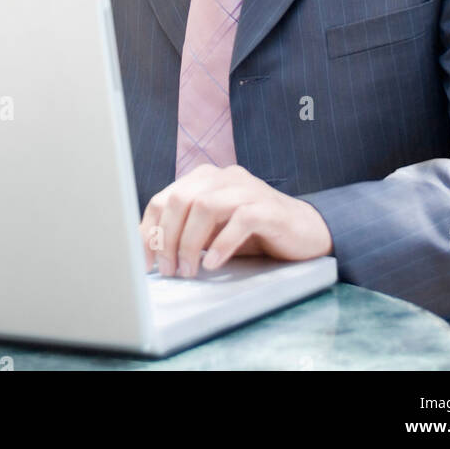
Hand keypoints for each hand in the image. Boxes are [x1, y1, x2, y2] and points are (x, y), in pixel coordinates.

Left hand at [140, 164, 333, 276]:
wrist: (305, 231)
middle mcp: (223, 177)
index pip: (164, 198)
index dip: (149, 230)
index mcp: (204, 179)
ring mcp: (247, 189)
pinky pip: (240, 219)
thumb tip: (151, 252)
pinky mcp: (268, 208)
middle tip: (168, 271)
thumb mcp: (213, 231)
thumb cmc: (253, 232)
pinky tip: (214, 264)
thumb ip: (186, 231)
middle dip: (167, 238)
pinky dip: (222, 243)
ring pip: (205, 206)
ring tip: (188, 271)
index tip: (144, 262)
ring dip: (190, 242)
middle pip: (180, 199)